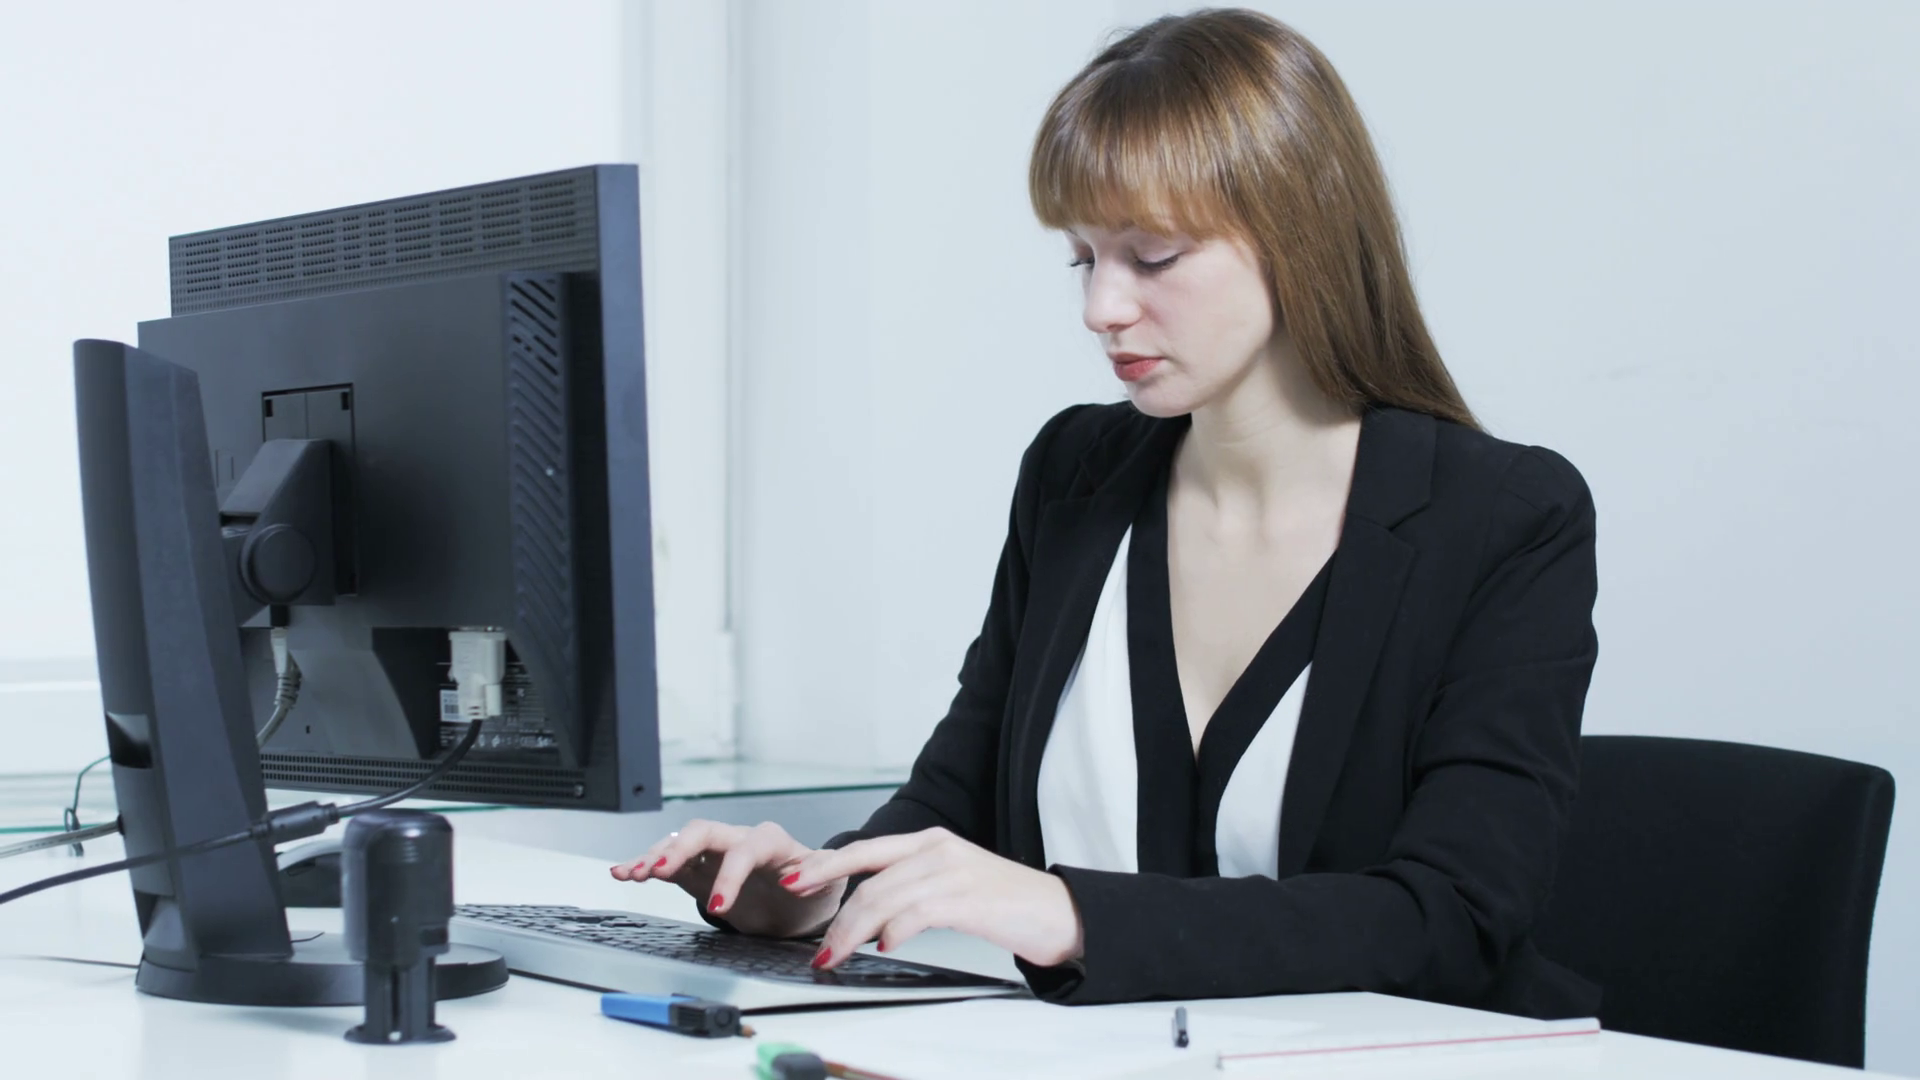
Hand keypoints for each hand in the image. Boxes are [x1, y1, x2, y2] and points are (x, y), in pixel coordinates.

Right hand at [609, 819, 846, 938]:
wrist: (801, 903)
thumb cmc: (813, 889)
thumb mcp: (827, 882)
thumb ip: (820, 875)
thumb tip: (801, 879)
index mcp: (773, 842)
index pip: (748, 847)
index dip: (731, 873)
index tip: (719, 906)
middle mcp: (739, 840)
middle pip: (705, 831)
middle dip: (680, 849)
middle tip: (658, 872)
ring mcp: (716, 854)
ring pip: (681, 844)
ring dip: (655, 856)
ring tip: (630, 873)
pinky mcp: (699, 871)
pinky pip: (670, 863)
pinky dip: (645, 866)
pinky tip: (623, 872)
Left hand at [781, 827, 1083, 969]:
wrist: (1060, 913)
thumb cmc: (1006, 905)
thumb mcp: (953, 886)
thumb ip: (913, 891)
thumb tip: (869, 919)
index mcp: (931, 842)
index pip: (865, 849)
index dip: (826, 864)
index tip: (794, 879)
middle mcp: (938, 849)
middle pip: (868, 877)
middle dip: (835, 914)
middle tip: (817, 946)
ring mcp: (954, 870)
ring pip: (884, 897)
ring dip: (853, 932)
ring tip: (837, 957)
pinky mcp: (969, 897)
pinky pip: (918, 911)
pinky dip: (894, 930)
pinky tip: (885, 947)